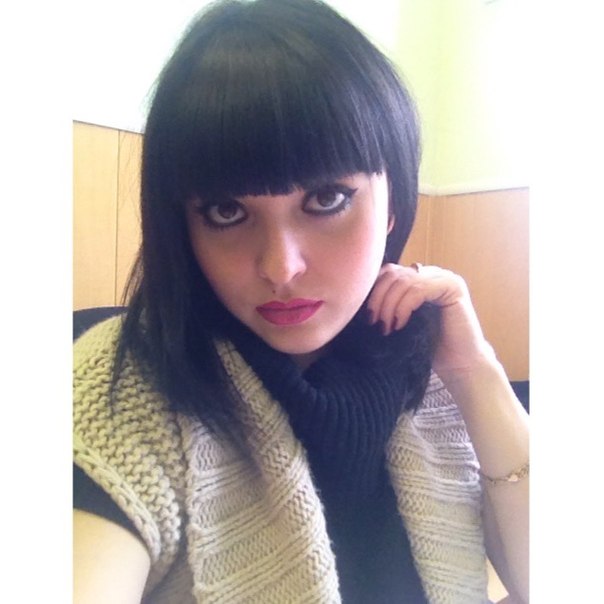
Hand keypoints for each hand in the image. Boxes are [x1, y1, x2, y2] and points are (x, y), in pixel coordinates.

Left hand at [367, 263, 495, 377]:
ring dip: (389, 305)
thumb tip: (356, 298)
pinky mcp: (453, 287)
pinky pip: (418, 289)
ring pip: (404, 281)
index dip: (373, 290)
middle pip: (393, 273)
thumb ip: (387, 304)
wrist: (458, 365)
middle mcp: (431, 273)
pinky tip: (400, 325)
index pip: (388, 272)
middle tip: (373, 322)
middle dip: (378, 298)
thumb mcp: (399, 321)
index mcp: (417, 278)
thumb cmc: (427, 346)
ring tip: (385, 327)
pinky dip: (404, 307)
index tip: (366, 316)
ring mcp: (443, 277)